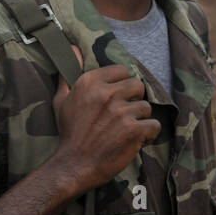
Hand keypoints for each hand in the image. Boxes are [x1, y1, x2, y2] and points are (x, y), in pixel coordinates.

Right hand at [49, 45, 159, 193]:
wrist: (73, 166)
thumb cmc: (69, 134)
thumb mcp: (61, 101)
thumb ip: (68, 74)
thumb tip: (73, 48)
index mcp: (90, 82)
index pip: (121, 70)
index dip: (121, 85)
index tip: (116, 99)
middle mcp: (106, 93)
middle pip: (137, 86)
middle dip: (133, 100)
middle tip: (124, 115)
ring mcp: (121, 112)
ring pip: (146, 107)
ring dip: (140, 120)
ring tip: (126, 131)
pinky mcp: (134, 130)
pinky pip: (154, 125)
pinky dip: (148, 135)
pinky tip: (136, 140)